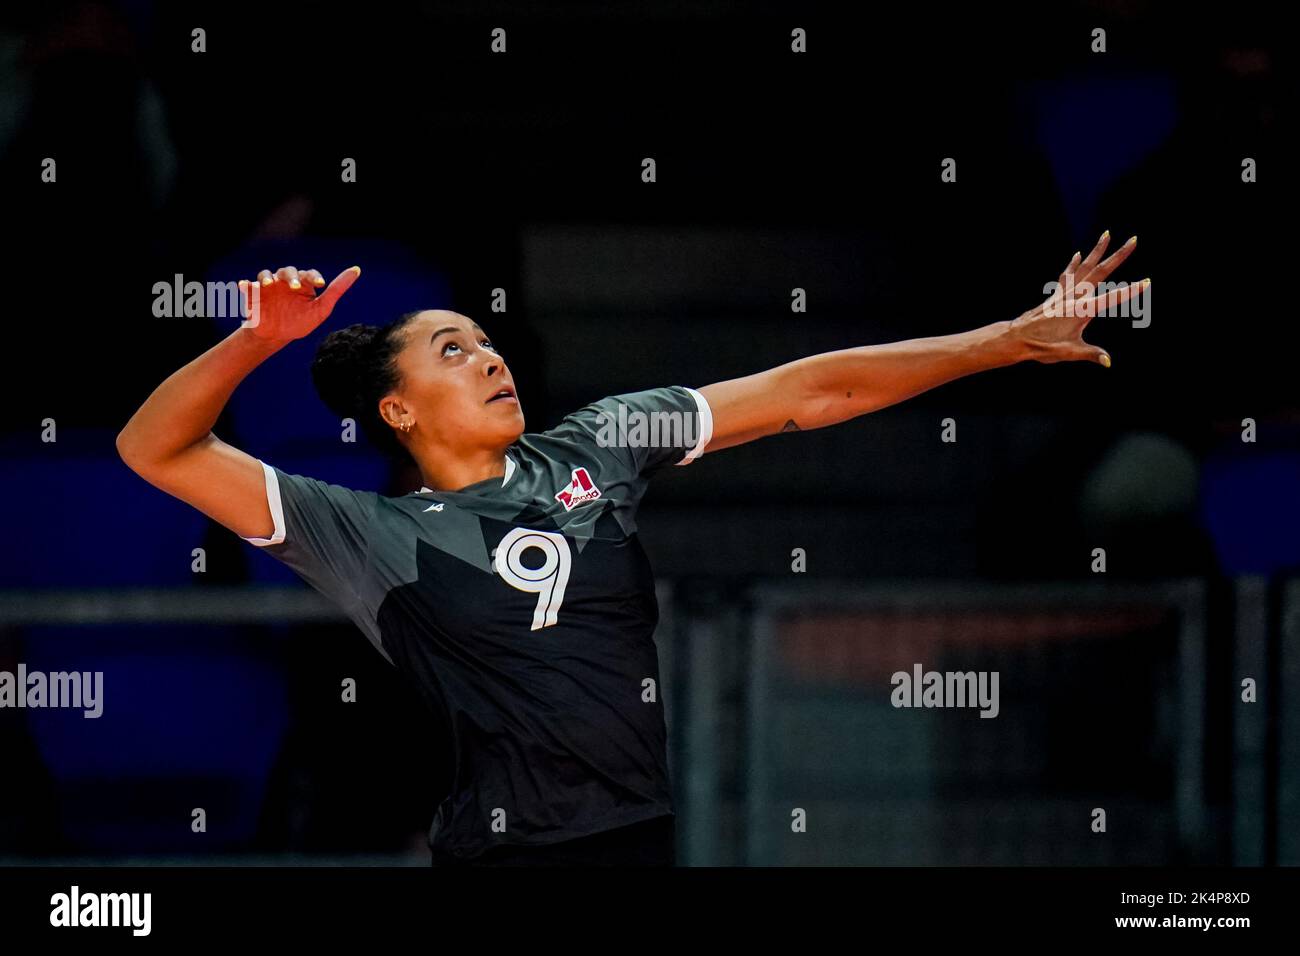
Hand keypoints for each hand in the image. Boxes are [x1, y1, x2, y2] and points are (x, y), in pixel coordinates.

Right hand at [238, 265, 360, 341]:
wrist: (277, 337)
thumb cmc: (300, 322)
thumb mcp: (321, 309)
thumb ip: (336, 290)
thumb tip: (356, 269)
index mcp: (303, 284)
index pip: (309, 274)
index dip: (313, 276)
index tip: (319, 284)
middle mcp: (285, 282)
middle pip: (288, 271)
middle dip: (291, 277)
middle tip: (294, 287)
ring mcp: (269, 287)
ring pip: (266, 274)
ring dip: (267, 277)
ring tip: (269, 284)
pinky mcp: (254, 294)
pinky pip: (248, 286)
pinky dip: (246, 285)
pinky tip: (244, 286)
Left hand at [1009, 231, 1147, 365]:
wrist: (1016, 339)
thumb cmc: (1042, 347)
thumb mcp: (1069, 353)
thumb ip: (1091, 355)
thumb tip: (1109, 362)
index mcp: (1082, 310)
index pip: (1112, 298)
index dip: (1130, 291)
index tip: (1147, 281)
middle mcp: (1075, 297)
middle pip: (1101, 271)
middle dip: (1119, 256)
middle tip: (1134, 240)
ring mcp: (1065, 294)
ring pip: (1085, 267)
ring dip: (1097, 251)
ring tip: (1107, 234)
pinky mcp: (1056, 296)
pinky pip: (1068, 276)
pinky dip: (1074, 265)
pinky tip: (1078, 255)